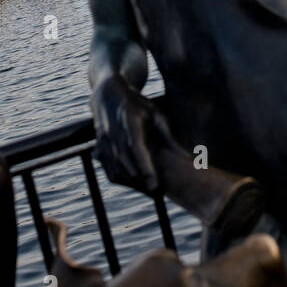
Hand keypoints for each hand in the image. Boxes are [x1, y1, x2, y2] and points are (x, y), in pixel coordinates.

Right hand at [92, 77, 169, 193]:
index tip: (154, 184)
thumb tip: (187, 157)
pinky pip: (106, 167)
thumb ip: (169, 137)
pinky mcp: (98, 145)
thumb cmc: (136, 104)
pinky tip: (131, 183)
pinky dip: (119, 177)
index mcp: (129, 120)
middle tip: (155, 191)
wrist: (107, 94)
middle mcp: (113, 130)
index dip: (145, 167)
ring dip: (129, 181)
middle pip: (125, 161)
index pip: (137, 147)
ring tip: (146, 189)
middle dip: (139, 178)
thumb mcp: (155, 115)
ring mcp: (103, 138)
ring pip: (114, 166)